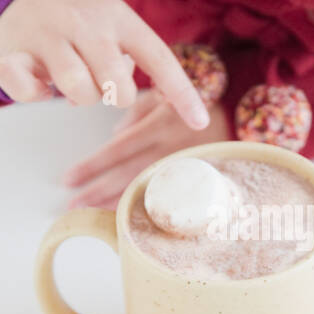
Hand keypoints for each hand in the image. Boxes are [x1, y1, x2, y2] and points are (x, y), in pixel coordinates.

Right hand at [0, 0, 209, 128]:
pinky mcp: (16, 51)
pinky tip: (40, 83)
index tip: (200, 123)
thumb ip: (136, 56)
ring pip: (78, 90)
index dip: (181, 92)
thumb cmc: (80, 17)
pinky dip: (35, 95)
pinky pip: (28, 90)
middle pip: (116, 85)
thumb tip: (161, 102)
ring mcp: (50, 35)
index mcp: (119, 17)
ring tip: (74, 81)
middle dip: (114, 96)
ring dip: (80, 98)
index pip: (158, 58)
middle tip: (100, 81)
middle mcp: (86, 24)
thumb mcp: (115, 22)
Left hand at [63, 89, 231, 207]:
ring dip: (114, 205)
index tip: (69, 179)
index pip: (118, 150)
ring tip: (90, 214)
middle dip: (97, 192)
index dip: (92, 166)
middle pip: (127, 176)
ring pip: (145, 193)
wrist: (244, 116)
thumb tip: (114, 134)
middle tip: (72, 205)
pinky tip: (125, 218)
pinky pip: (165, 201)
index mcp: (160, 126)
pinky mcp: (197, 183)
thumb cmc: (200, 102)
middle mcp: (171, 150)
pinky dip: (144, 210)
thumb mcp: (166, 95)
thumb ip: (138, 111)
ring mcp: (184, 170)